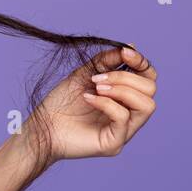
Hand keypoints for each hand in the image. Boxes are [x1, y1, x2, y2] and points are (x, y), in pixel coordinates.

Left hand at [33, 46, 157, 162]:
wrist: (41, 125)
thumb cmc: (61, 102)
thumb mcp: (84, 74)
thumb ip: (107, 61)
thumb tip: (129, 47)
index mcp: (126, 96)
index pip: (148, 78)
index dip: (141, 63)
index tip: (125, 52)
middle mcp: (130, 114)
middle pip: (150, 89)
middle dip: (125, 77)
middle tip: (96, 79)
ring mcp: (125, 130)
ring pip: (147, 105)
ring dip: (121, 90)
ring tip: (96, 87)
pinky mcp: (114, 143)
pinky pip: (123, 118)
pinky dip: (106, 103)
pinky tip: (87, 98)